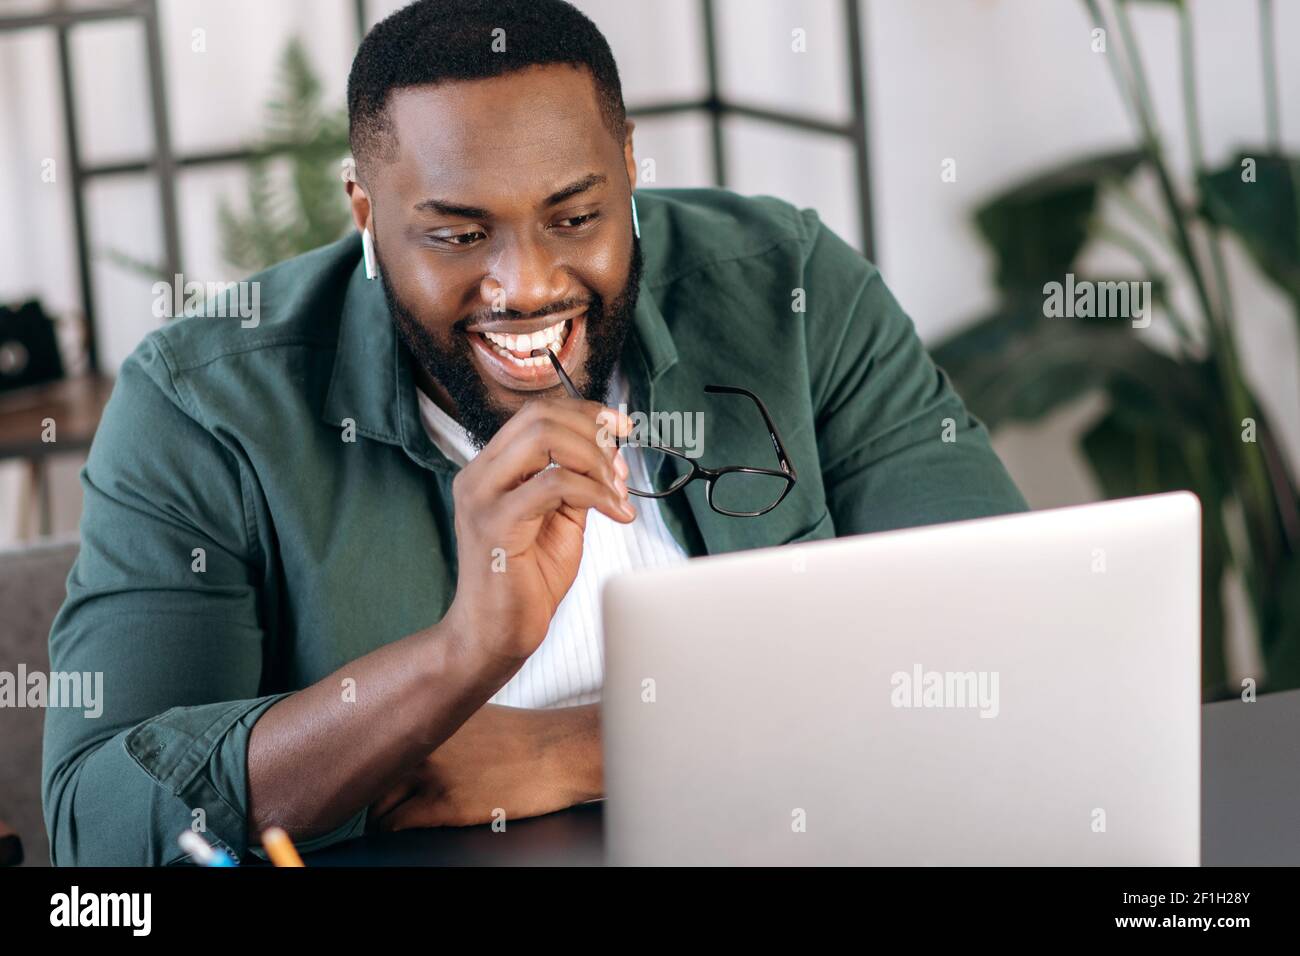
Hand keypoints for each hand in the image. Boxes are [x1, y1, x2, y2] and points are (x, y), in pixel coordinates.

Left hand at [368, 704, 601, 829]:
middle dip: (369, 796)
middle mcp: (423, 740)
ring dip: (379, 819)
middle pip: (370, 777)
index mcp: (428, 714)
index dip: (367, 765)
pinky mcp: (445, 805)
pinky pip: (396, 826)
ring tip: (387, 824)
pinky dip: (393, 833)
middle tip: (372, 808)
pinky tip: (405, 832)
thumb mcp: (472, 715)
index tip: (364, 777)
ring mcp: (432, 773)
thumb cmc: (523, 736)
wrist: (559, 752)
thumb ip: (437, 724)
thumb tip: (409, 741)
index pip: (375, 741)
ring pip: (377, 806)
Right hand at [443, 397, 633, 667]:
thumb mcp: (559, 519)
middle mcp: (479, 476)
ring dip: (594, 460)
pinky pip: (554, 484)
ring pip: (544, 438)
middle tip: (620, 469)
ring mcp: (482, 497)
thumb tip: (608, 453)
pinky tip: (616, 513)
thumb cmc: (527, 580)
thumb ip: (575, 482)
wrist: (496, 634)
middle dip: (592, 434)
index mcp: (490, 470)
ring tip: (617, 494)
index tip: (621, 428)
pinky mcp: (495, 524)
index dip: (585, 413)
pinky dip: (595, 492)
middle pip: (539, 416)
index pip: (536, 414)